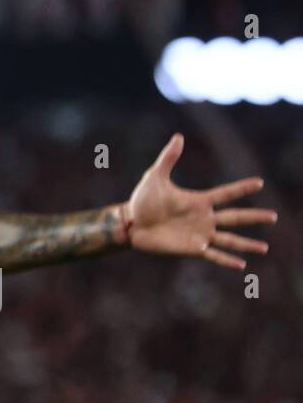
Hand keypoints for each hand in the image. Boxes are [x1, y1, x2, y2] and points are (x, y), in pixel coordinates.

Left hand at [126, 133, 275, 268]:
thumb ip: (168, 158)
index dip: (242, 188)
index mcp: (198, 201)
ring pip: (229, 239)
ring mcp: (199, 234)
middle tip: (274, 216)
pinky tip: (241, 265)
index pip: (226, 193)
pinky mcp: (192, 248)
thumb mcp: (156, 176)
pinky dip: (227, 260)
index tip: (259, 182)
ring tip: (264, 248)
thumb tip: (179, 136)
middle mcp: (203, 218)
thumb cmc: (142, 200)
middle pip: (235, 217)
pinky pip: (213, 255)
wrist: (130, 223)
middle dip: (254, 217)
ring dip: (246, 244)